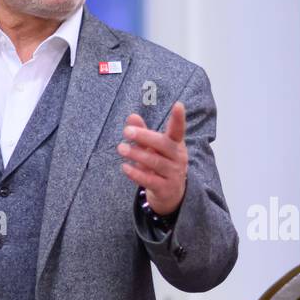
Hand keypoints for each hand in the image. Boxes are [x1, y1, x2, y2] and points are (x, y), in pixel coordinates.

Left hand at [118, 101, 186, 215]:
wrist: (171, 195)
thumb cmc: (160, 165)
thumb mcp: (152, 149)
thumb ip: (142, 134)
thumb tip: (132, 116)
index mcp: (176, 144)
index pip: (178, 130)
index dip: (179, 118)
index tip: (178, 105)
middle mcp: (177, 158)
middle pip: (163, 144)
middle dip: (145, 136)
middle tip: (127, 131)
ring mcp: (173, 174)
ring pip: (155, 162)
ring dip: (136, 154)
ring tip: (121, 148)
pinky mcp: (165, 188)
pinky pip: (150, 180)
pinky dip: (136, 173)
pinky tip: (125, 167)